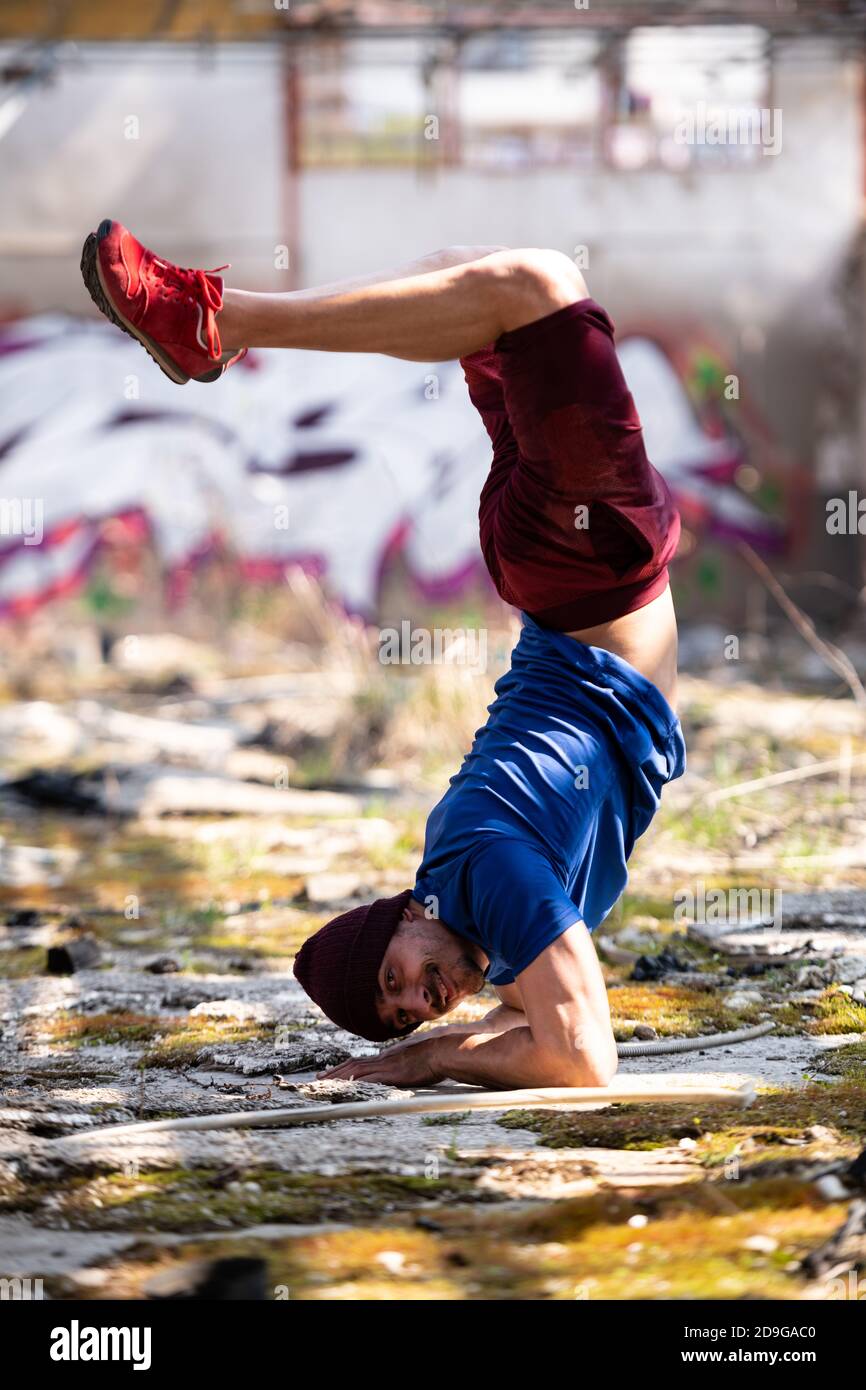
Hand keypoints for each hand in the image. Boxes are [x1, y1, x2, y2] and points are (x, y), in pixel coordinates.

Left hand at [317, 1038, 441, 1087]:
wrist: (443, 1050)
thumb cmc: (435, 1052)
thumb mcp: (416, 1054)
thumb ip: (406, 1060)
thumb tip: (404, 1066)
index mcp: (388, 1056)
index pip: (361, 1061)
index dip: (344, 1067)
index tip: (332, 1072)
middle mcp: (384, 1059)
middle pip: (353, 1065)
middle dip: (334, 1072)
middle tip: (318, 1078)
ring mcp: (387, 1066)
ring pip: (356, 1071)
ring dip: (338, 1077)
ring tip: (323, 1083)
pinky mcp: (393, 1075)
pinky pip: (369, 1080)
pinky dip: (354, 1083)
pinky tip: (344, 1087)